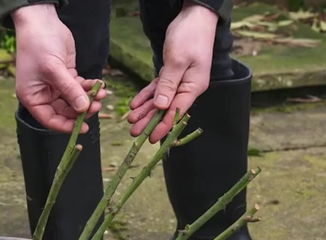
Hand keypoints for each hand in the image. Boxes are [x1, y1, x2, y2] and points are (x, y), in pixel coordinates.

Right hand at [11, 5, 107, 133]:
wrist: (41, 21)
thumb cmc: (38, 45)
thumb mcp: (53, 69)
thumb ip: (69, 90)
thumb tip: (84, 109)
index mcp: (32, 97)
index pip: (50, 119)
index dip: (66, 126)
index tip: (84, 128)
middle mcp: (43, 94)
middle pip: (65, 112)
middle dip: (82, 110)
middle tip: (97, 105)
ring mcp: (55, 85)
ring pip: (74, 100)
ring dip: (88, 99)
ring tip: (101, 94)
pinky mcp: (66, 76)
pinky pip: (79, 88)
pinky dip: (89, 87)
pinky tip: (98, 85)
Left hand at [127, 1, 217, 142]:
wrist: (193, 16)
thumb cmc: (190, 36)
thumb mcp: (178, 60)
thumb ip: (169, 84)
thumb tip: (162, 107)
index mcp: (194, 86)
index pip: (177, 110)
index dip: (164, 125)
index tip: (152, 138)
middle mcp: (188, 86)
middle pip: (167, 108)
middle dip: (150, 121)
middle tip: (134, 132)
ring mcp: (180, 80)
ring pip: (160, 99)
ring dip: (146, 110)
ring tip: (131, 121)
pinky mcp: (172, 72)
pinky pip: (158, 88)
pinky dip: (146, 96)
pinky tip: (135, 104)